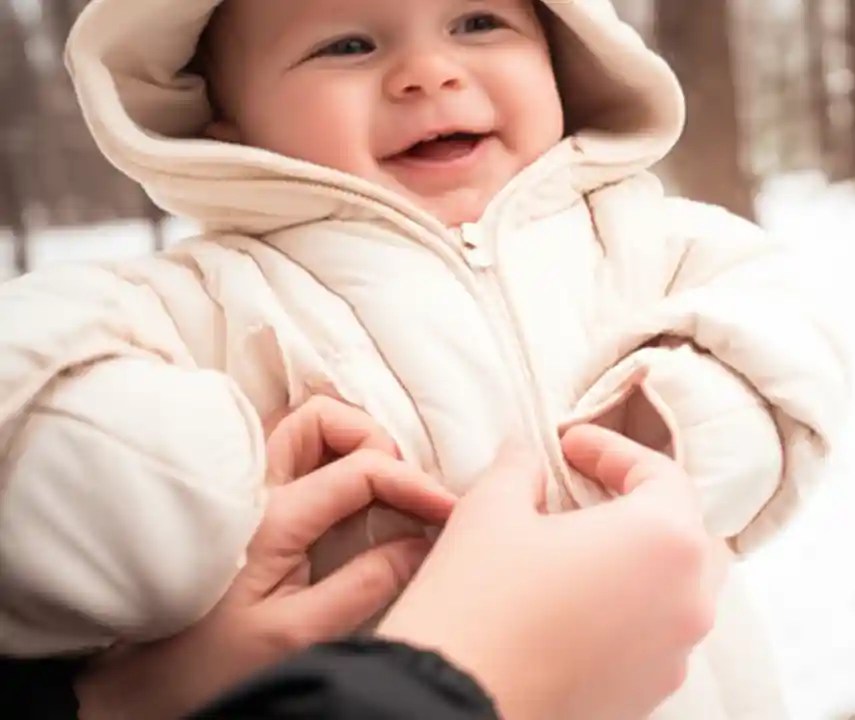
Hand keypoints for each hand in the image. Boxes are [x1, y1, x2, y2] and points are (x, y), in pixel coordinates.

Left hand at [75, 398, 455, 719]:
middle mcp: (251, 487)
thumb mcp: (297, 637)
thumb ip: (364, 585)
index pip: (361, 468)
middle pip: (322, 418)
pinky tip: (351, 494)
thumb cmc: (208, 665)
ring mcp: (243, 490)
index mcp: (269, 517)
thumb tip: (422, 542)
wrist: (139, 685)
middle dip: (376, 440)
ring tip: (383, 489)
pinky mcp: (241, 503)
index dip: (416, 484)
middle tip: (404, 492)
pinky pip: (289, 455)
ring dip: (350, 444)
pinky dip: (329, 458)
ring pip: (302, 429)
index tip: (451, 512)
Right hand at [377, 424, 726, 719]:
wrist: (453, 708)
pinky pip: (657, 639)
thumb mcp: (490, 511)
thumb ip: (519, 470)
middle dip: (642, 506)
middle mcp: (689, 600)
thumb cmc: (480, 604)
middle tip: (589, 490)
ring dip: (640, 562)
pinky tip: (578, 605)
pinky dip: (630, 613)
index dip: (611, 450)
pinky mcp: (650, 697)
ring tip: (584, 549)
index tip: (567, 445)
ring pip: (678, 590)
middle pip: (686, 533)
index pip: (660, 474)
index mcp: (666, 540)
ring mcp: (675, 656)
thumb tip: (525, 456)